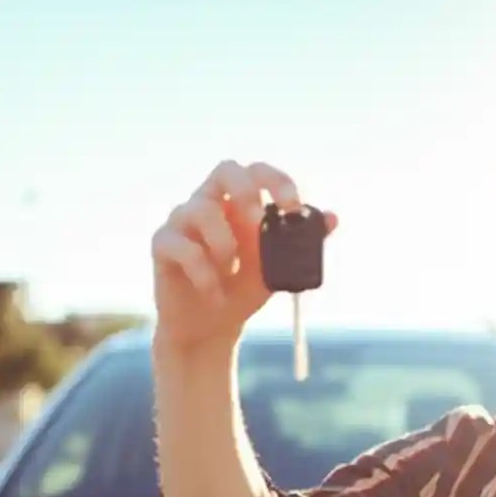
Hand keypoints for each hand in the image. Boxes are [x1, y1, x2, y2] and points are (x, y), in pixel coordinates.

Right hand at [151, 160, 338, 350]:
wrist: (211, 327)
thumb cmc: (243, 288)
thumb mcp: (277, 267)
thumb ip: (301, 242)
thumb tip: (333, 217)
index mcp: (239, 202)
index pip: (257, 172)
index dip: (277, 182)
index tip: (293, 207)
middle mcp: (210, 202)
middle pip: (225, 169)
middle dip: (245, 191)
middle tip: (258, 222)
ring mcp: (182, 221)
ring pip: (200, 209)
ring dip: (224, 242)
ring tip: (232, 270)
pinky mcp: (162, 245)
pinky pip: (183, 247)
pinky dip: (204, 273)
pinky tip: (215, 293)